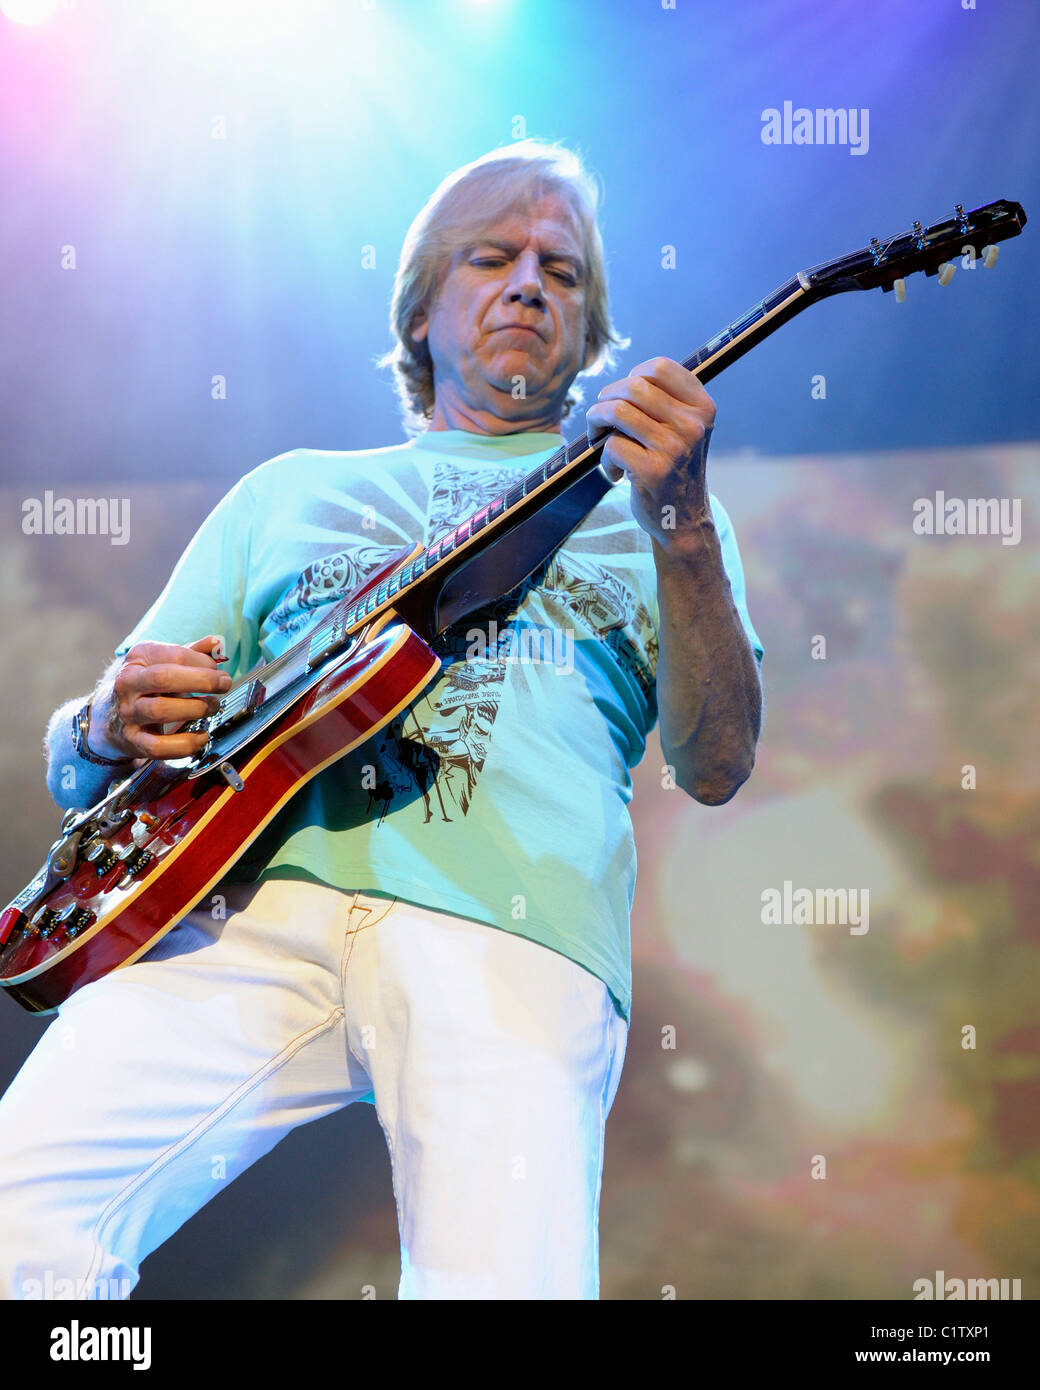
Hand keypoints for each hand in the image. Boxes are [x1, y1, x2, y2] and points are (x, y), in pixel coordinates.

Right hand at [91, 635, 230, 760]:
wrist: (109, 715)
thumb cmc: (146, 684)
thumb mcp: (164, 661)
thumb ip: (192, 652)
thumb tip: (217, 643)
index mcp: (138, 658)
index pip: (174, 655)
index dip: (203, 662)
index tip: (218, 670)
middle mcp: (128, 683)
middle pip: (164, 678)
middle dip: (202, 681)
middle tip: (224, 684)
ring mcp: (128, 712)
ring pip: (161, 710)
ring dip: (196, 709)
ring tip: (213, 707)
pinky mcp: (132, 740)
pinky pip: (158, 746)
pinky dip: (185, 744)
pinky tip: (201, 736)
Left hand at [585, 356, 716, 550]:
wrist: (681, 520)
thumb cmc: (673, 469)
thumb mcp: (683, 430)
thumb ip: (664, 402)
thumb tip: (621, 382)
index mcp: (702, 407)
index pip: (660, 367)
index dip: (632, 376)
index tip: (623, 396)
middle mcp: (693, 424)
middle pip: (633, 386)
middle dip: (606, 399)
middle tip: (600, 418)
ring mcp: (674, 448)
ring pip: (617, 412)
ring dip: (596, 423)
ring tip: (597, 438)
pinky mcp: (653, 471)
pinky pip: (611, 445)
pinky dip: (604, 458)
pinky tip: (616, 472)